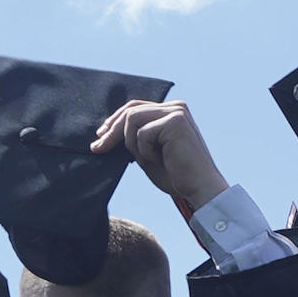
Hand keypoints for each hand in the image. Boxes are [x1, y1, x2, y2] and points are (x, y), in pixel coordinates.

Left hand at [90, 100, 226, 211]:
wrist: (199, 189)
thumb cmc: (177, 176)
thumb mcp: (149, 153)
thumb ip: (135, 139)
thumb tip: (107, 132)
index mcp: (172, 112)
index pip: (136, 108)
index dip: (114, 121)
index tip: (100, 136)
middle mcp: (176, 107)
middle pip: (131, 110)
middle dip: (112, 130)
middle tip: (98, 147)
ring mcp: (176, 111)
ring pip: (133, 120)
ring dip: (133, 144)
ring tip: (148, 160)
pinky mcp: (175, 121)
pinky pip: (142, 134)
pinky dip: (145, 152)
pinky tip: (161, 160)